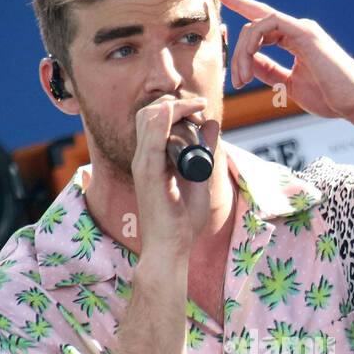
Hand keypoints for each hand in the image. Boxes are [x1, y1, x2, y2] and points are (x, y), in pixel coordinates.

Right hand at [130, 94, 221, 257]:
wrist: (170, 250)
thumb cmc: (182, 224)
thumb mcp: (200, 179)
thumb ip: (204, 152)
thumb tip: (210, 123)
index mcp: (152, 160)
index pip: (156, 118)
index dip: (178, 107)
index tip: (201, 110)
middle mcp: (143, 158)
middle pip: (150, 112)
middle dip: (176, 102)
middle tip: (200, 109)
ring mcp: (143, 165)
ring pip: (149, 117)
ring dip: (175, 107)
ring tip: (197, 111)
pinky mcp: (148, 174)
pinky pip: (152, 137)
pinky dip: (164, 119)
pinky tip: (175, 110)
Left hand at [216, 0, 353, 122]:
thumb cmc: (329, 97)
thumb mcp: (289, 84)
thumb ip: (269, 71)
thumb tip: (249, 64)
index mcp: (296, 39)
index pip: (263, 22)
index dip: (242, 7)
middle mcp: (297, 30)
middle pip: (254, 28)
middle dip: (238, 54)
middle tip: (238, 82)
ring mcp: (301, 29)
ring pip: (256, 26)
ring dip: (243, 54)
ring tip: (244, 80)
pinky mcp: (304, 33)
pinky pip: (268, 24)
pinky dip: (253, 43)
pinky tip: (251, 65)